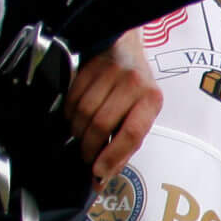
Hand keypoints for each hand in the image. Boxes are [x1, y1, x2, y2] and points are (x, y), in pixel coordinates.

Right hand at [65, 30, 163, 183]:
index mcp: (151, 99)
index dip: (112, 155)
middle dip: (90, 147)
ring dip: (77, 132)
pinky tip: (74, 118)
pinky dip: (69, 114)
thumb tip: (105, 175)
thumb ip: (128, 143)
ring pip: (83, 112)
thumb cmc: (136, 87)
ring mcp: (109, 72)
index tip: (98, 173)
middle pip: (102, 124)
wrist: (124, 45)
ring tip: (81, 138)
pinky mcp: (89, 65)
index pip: (131, 133)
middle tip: (86, 158)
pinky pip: (71, 97)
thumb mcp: (142, 112)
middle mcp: (133, 84)